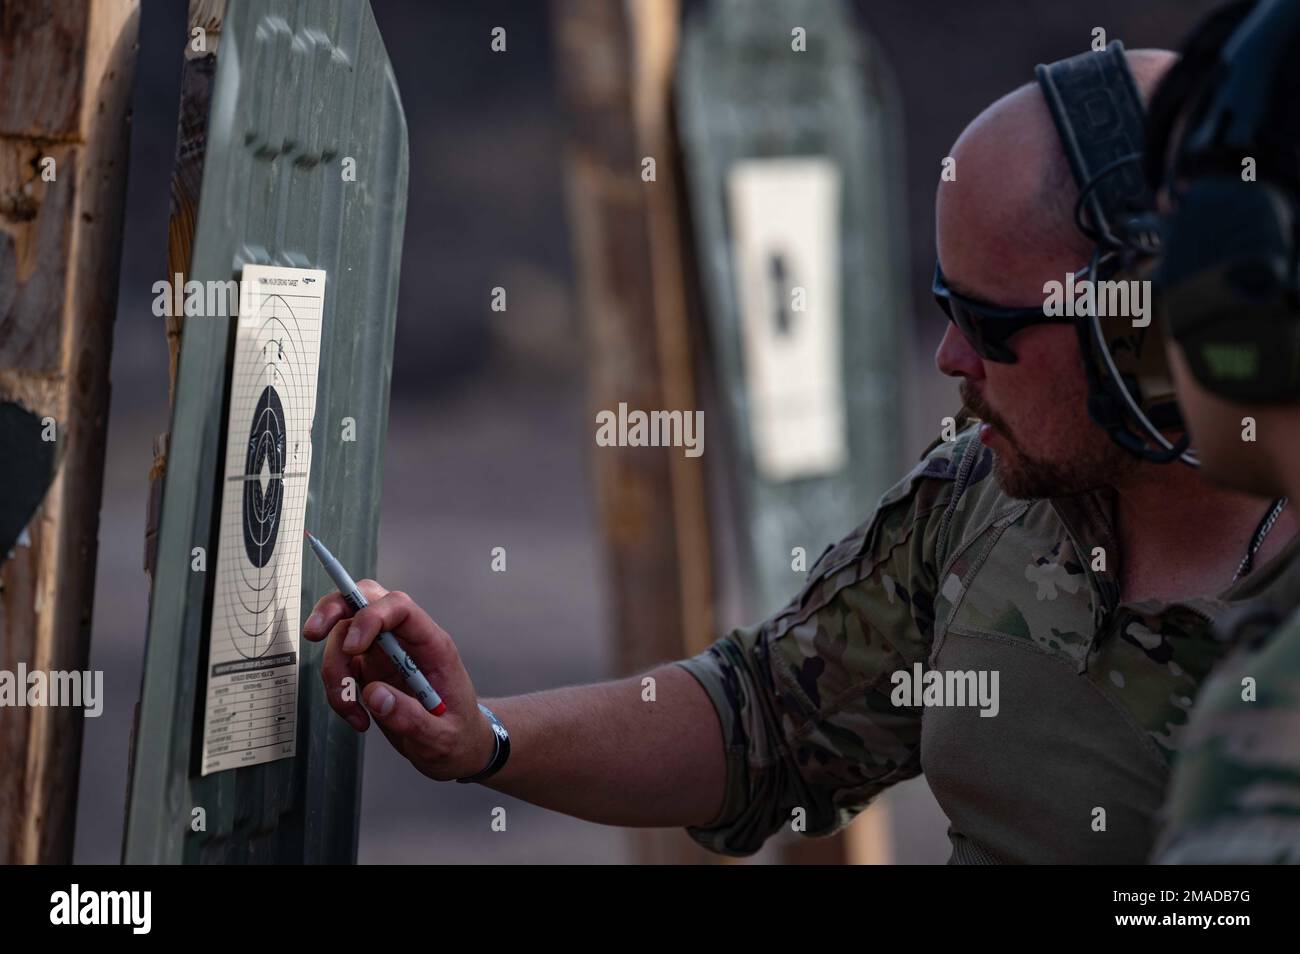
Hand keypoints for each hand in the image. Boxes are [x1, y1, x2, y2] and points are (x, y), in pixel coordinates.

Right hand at [302, 580, 496, 780]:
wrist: (457, 746)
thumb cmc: (457, 735)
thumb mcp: (442, 737)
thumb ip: (411, 717)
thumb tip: (374, 695)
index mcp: (432, 646)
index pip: (400, 607)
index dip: (371, 616)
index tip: (352, 647)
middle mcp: (406, 641)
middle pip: (366, 601)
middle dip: (334, 610)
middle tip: (313, 633)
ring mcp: (386, 653)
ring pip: (344, 635)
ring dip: (333, 669)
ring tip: (350, 709)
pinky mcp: (370, 669)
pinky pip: (341, 665)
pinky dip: (337, 690)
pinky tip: (356, 717)